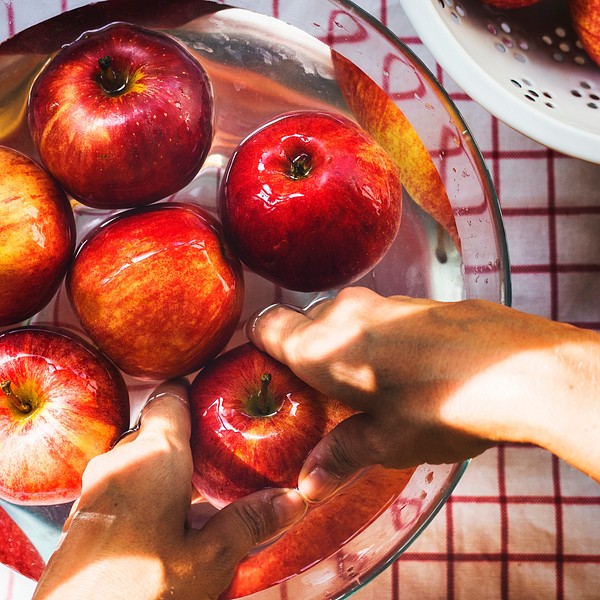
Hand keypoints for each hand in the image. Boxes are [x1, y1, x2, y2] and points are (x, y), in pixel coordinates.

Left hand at [33, 380, 306, 599]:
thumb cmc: (140, 592)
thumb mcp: (208, 562)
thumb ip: (250, 523)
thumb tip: (295, 498)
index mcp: (152, 457)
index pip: (172, 397)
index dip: (198, 392)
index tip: (223, 400)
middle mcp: (119, 460)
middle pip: (159, 428)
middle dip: (192, 436)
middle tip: (227, 450)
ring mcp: (97, 486)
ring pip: (142, 457)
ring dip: (172, 466)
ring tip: (206, 487)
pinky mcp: (86, 513)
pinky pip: (126, 482)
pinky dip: (152, 487)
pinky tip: (173, 519)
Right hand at [248, 287, 599, 500]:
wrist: (517, 370)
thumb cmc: (440, 408)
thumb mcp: (386, 443)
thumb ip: (340, 455)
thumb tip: (310, 482)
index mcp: (321, 347)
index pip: (266, 326)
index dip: (265, 349)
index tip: (281, 378)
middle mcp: (344, 313)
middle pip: (306, 323)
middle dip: (310, 353)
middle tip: (329, 393)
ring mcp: (383, 300)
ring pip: (345, 318)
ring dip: (348, 345)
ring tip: (375, 384)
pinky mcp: (417, 299)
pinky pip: (380, 315)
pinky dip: (380, 337)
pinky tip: (412, 368)